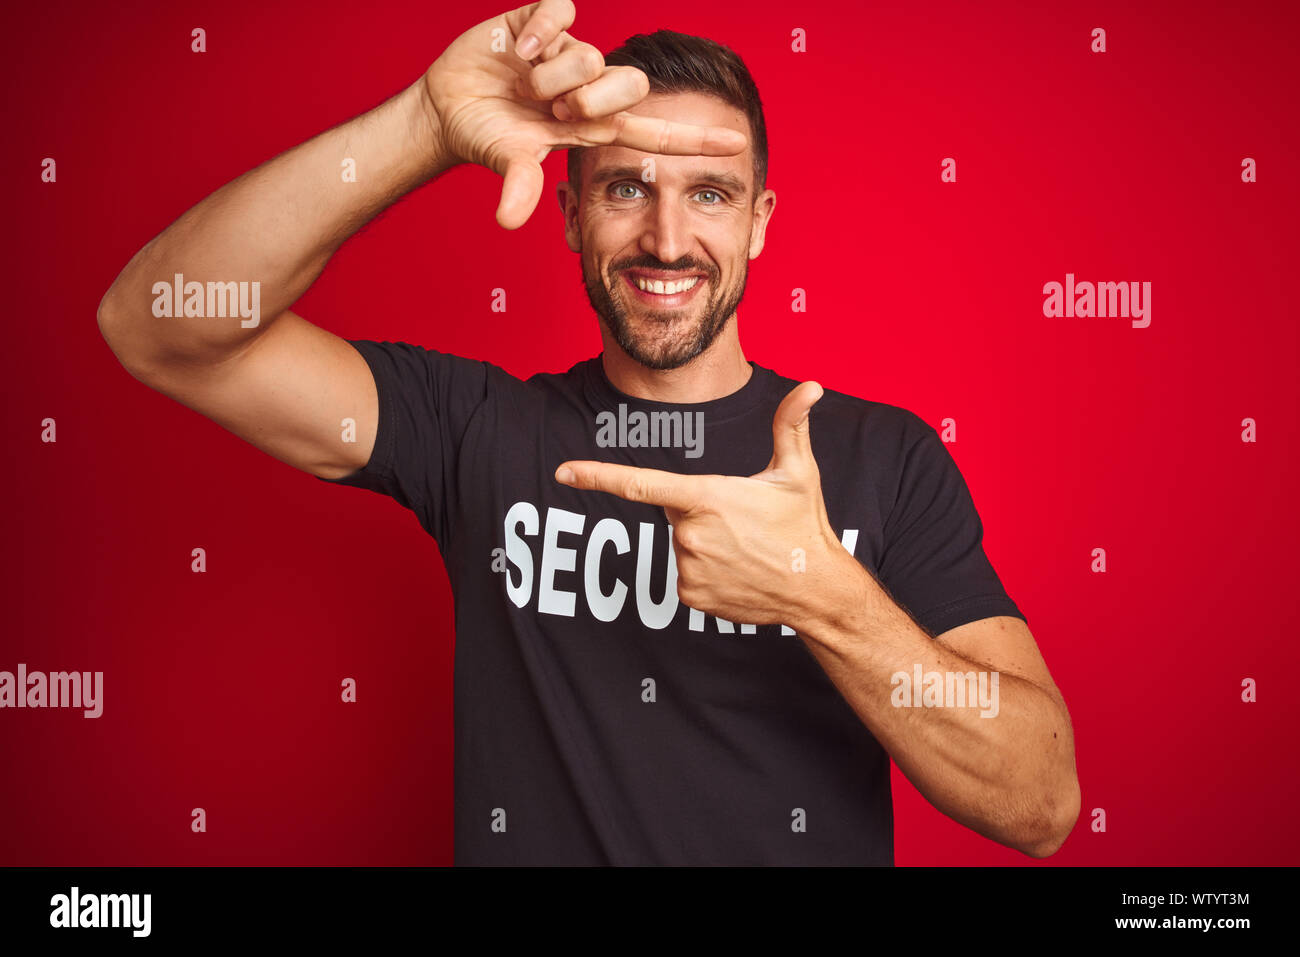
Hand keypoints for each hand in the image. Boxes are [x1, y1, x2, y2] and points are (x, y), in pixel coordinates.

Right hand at [421, 0, 748, 229]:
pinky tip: (519, 50)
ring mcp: (568, 53)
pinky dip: (540, 32)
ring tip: (525, 86)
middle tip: (554, 111)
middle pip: (631, 85)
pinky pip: (561, 12)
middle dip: (591, 100)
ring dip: (553, 76)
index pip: (655, 133)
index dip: (694, 138)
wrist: (447, 107)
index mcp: (593, 125)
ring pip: (590, 55)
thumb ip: (518, 183)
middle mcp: (589, 87)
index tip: (736, 143)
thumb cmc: (486, 137)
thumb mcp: (506, 159)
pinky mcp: (542, 21)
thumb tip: (507, 219)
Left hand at [555, 382, 852, 630]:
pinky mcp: (691, 596)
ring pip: (681, 544)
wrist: (816, 588)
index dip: (596, 476)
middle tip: (741, 522)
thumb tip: (812, 385)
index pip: (640, 484)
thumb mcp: (799, 471)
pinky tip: (737, 571)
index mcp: (707, 497)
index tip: (563, 471)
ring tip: (743, 549)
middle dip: (700, 511)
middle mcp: (691, 534)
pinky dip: (706, 571)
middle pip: (675, 513)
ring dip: (705, 542)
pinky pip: (685, 574)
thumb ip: (792, 423)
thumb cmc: (804, 525)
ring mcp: (689, 568)